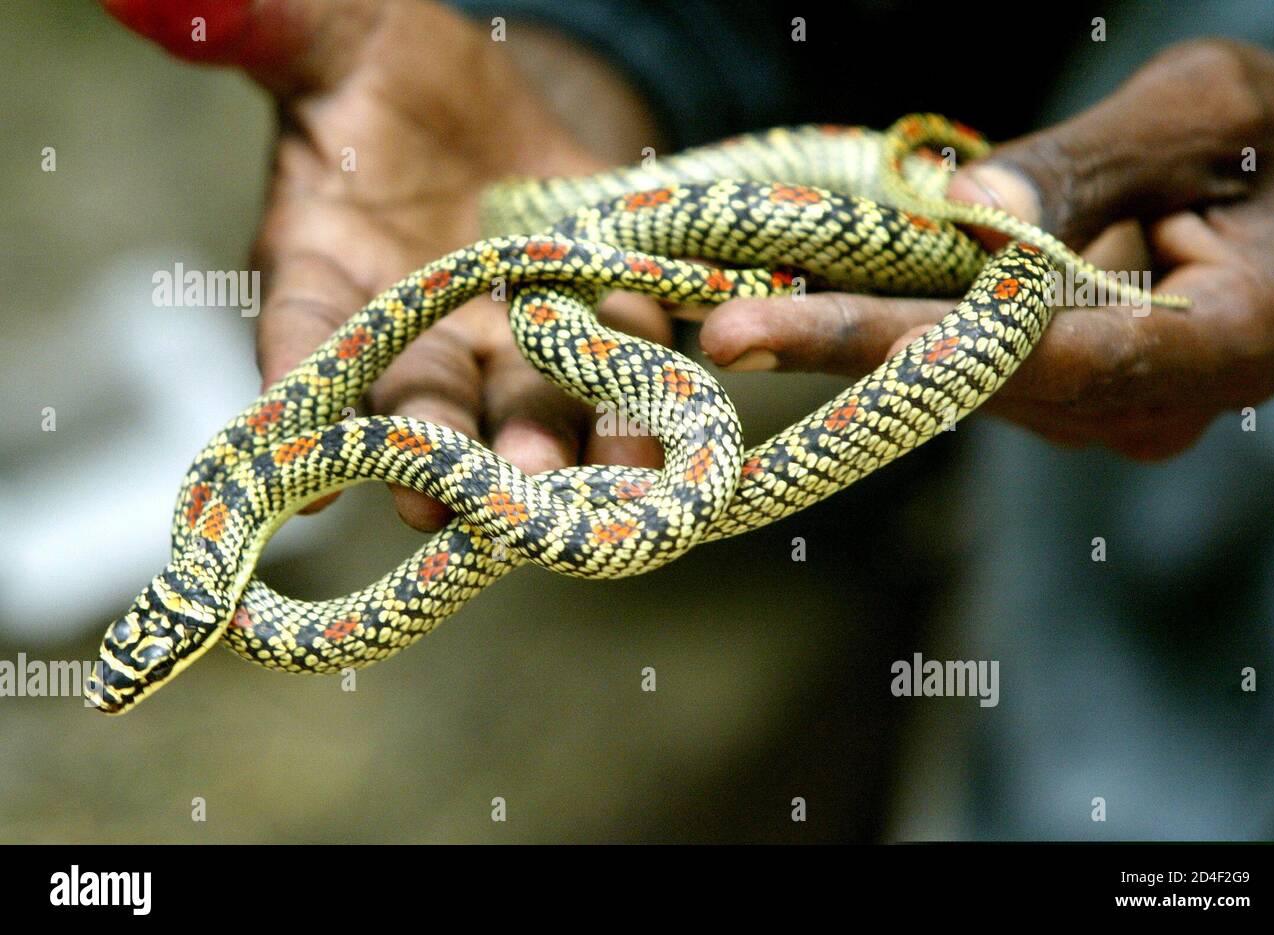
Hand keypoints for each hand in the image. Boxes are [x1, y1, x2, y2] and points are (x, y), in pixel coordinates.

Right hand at [103, 0, 667, 526]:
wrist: (504, 110)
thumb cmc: (395, 76)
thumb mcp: (340, 39)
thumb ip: (275, 32)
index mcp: (330, 269)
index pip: (302, 329)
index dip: (296, 385)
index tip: (298, 453)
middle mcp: (419, 329)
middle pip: (420, 395)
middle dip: (432, 443)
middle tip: (436, 495)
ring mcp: (514, 335)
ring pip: (524, 402)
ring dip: (539, 444)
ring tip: (553, 481)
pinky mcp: (603, 317)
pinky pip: (621, 362)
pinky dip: (636, 403)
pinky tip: (652, 445)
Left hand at [700, 40, 1273, 458]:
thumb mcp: (1208, 113)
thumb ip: (1088, 163)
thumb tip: (965, 213)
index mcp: (1220, 345)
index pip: (1025, 351)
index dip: (889, 342)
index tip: (767, 332)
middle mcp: (1150, 405)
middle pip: (970, 378)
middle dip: (841, 345)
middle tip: (721, 330)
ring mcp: (1107, 410)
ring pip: (962, 372)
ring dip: (859, 332)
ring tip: (754, 300)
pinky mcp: (1072, 390)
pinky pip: (974, 354)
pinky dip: (904, 318)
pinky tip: (823, 292)